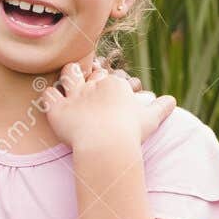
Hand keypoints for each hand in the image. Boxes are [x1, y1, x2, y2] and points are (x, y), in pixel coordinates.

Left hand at [39, 61, 173, 151]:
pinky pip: (47, 95)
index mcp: (114, 84)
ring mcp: (74, 96)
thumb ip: (160, 107)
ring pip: (68, 74)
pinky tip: (53, 103)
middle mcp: (93, 86)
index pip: (107, 77)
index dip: (104, 82)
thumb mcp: (150, 118)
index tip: (104, 93)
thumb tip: (171, 101)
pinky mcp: (58, 109)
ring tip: (68, 86)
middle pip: (88, 73)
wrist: (108, 145)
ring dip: (67, 77)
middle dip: (86, 78)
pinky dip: (49, 97)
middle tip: (86, 90)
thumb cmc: (130, 132)